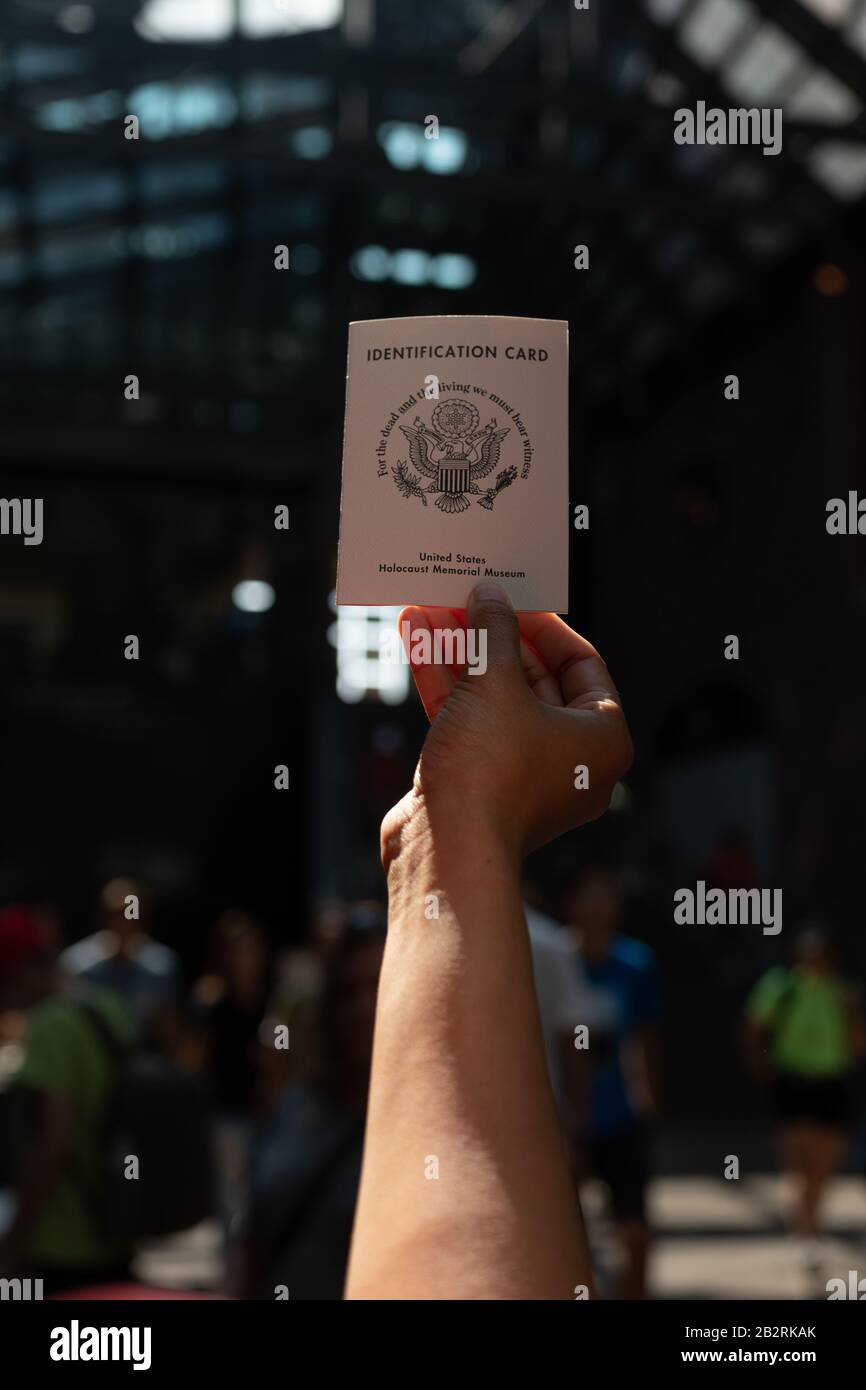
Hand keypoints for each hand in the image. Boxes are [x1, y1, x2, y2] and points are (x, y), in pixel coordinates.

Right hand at [381, 584, 631, 866]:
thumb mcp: (494, 683)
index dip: (544, 625)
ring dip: (460, 654)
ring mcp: (523, 774)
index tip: (511, 598)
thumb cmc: (490, 770)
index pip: (581, 663)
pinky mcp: (480, 783)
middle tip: (463, 600)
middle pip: (532, 678)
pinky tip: (415, 642)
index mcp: (601, 737)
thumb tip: (490, 595)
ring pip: (492, 699)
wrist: (447, 851)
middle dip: (491, 636)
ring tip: (429, 612)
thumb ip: (493, 631)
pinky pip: (469, 723)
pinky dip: (445, 685)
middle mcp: (569, 758)